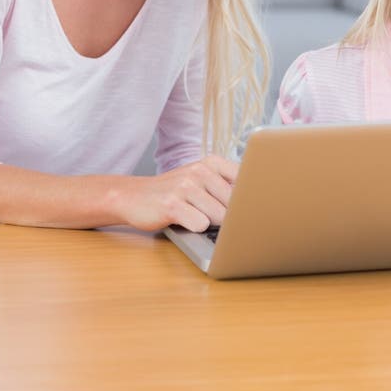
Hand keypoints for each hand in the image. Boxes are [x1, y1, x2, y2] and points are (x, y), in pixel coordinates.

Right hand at [114, 155, 238, 231]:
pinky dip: (195, 228)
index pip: (246, 181)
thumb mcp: (202, 179)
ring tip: (193, 215)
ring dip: (209, 223)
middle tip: (208, 214)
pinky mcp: (173, 204)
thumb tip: (255, 203)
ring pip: (218, 216)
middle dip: (226, 216)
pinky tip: (183, 220)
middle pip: (233, 204)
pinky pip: (200, 224)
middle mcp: (200, 170)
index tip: (250, 207)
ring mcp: (186, 186)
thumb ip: (226, 185)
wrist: (134, 196)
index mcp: (212, 162)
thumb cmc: (174, 192)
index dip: (248, 199)